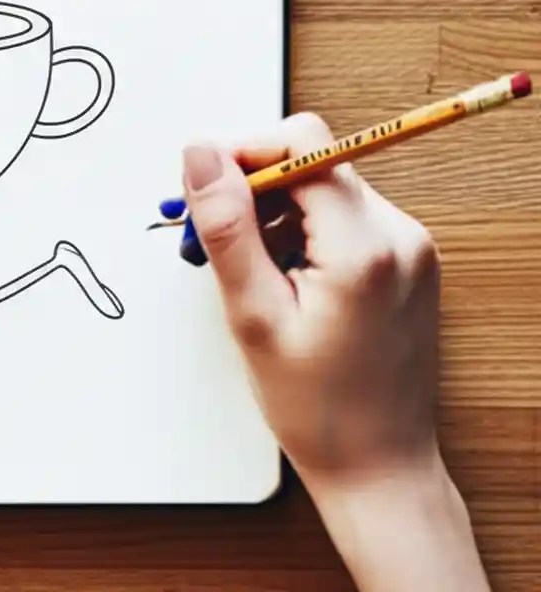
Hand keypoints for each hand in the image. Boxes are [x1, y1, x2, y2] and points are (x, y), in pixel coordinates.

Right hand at [182, 112, 486, 591]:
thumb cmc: (317, 407)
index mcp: (365, 246)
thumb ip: (226, 227)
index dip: (242, 153)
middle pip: (311, 163)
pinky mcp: (405, 260)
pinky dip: (299, 235)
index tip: (200, 192)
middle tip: (201, 238)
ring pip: (322, 190)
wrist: (377, 465)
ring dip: (271, 216)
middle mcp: (400, 234)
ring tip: (239, 272)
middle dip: (249, 191)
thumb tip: (200, 154)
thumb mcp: (254, 316)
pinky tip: (275, 279)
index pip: (303, 143)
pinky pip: (341, 219)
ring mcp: (408, 246)